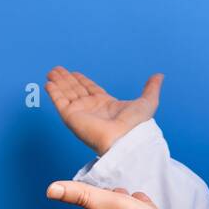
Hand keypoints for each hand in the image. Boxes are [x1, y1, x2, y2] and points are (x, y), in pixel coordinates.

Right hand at [45, 67, 162, 156]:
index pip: (90, 89)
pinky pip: (60, 102)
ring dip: (58, 82)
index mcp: (107, 105)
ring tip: (51, 71)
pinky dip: (54, 93)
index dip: (82, 80)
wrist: (125, 139)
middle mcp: (92, 109)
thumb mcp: (147, 102)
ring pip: (66, 93)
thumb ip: (151, 88)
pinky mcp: (71, 117)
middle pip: (76, 90)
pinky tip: (49, 83)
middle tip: (57, 69)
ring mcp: (81, 113)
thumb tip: (159, 76)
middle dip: (67, 79)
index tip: (74, 72)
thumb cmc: (137, 125)